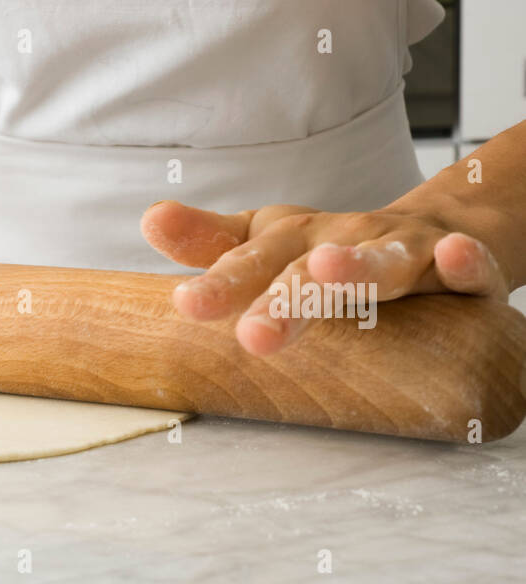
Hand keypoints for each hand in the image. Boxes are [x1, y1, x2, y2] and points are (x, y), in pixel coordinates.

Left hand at [141, 200, 510, 355]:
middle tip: (254, 333)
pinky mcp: (456, 265)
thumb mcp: (269, 243)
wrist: (436, 232)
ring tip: (331, 271)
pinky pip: (465, 267)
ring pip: (383, 262)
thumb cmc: (333, 248)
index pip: (249, 261)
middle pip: (307, 270)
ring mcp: (400, 250)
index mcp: (291, 244)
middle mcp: (341, 241)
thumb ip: (212, 243)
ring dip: (358, 266)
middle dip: (281, 299)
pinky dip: (461, 260)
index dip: (219, 283)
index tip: (185, 302)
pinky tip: (452, 255)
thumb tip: (150, 219)